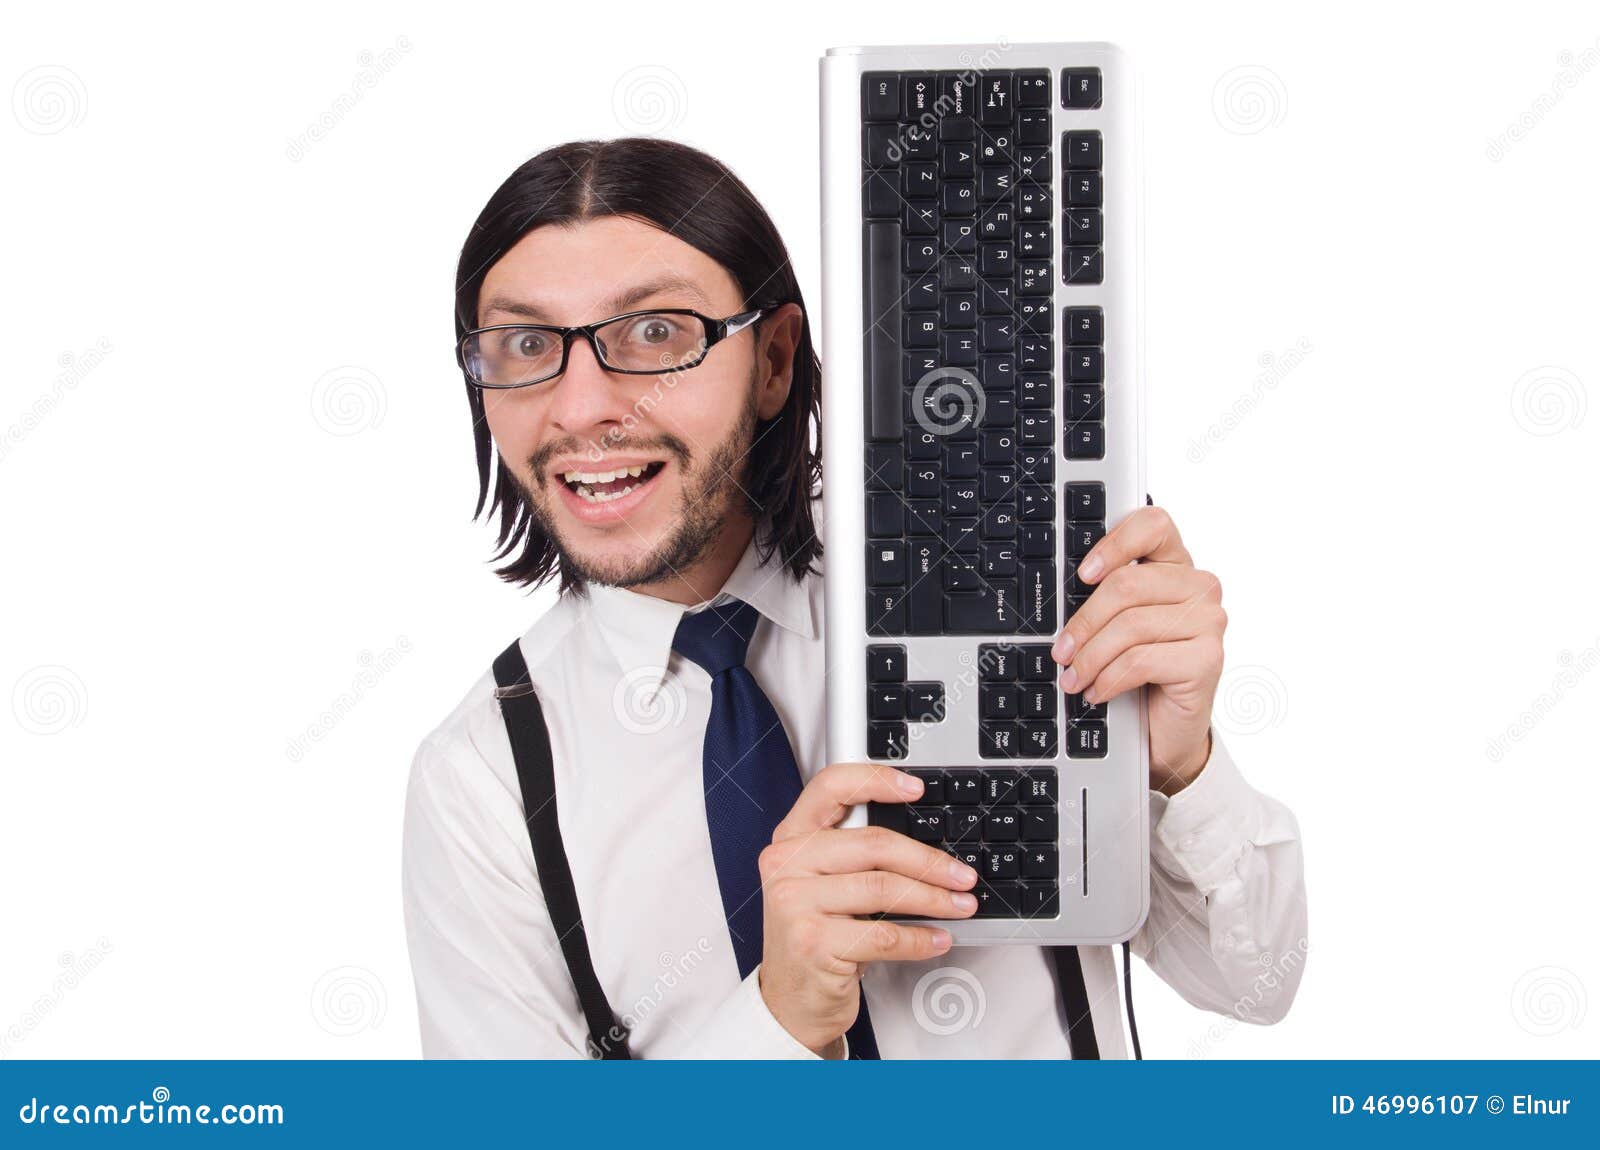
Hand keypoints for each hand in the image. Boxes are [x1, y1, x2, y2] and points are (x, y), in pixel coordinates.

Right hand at [757, 762, 978, 1054]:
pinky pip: (884, 934)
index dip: (876, 780)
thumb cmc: (815, 936)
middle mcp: (787, 864)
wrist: (789, 1001)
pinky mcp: (813, 943)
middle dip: (929, 861)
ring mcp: (795, 903)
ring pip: (884, 889)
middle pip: (874, 844)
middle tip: (962, 875)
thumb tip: (927, 844)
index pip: (830, 788)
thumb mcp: (822, 885)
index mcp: (791, 839)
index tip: (917, 789)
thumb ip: (853, 855)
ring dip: (934, 899)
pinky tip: (938, 938)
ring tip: (961, 906)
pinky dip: (920, 938)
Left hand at [1052, 505, 1224, 794]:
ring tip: (1074, 677)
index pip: (1154, 525)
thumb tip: (1062, 593)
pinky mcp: (1208, 659)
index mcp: (1175, 566)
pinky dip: (1109, 679)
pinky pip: (1141, 660)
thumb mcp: (1118, 627)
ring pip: (1130, 626)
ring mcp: (1208, 622)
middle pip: (1128, 583)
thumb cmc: (1141, 673)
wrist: (1167, 730)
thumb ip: (1105, 598)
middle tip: (1061, 650)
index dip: (1115, 543)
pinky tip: (1097, 691)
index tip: (1084, 574)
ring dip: (1091, 657)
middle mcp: (1198, 588)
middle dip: (1083, 622)